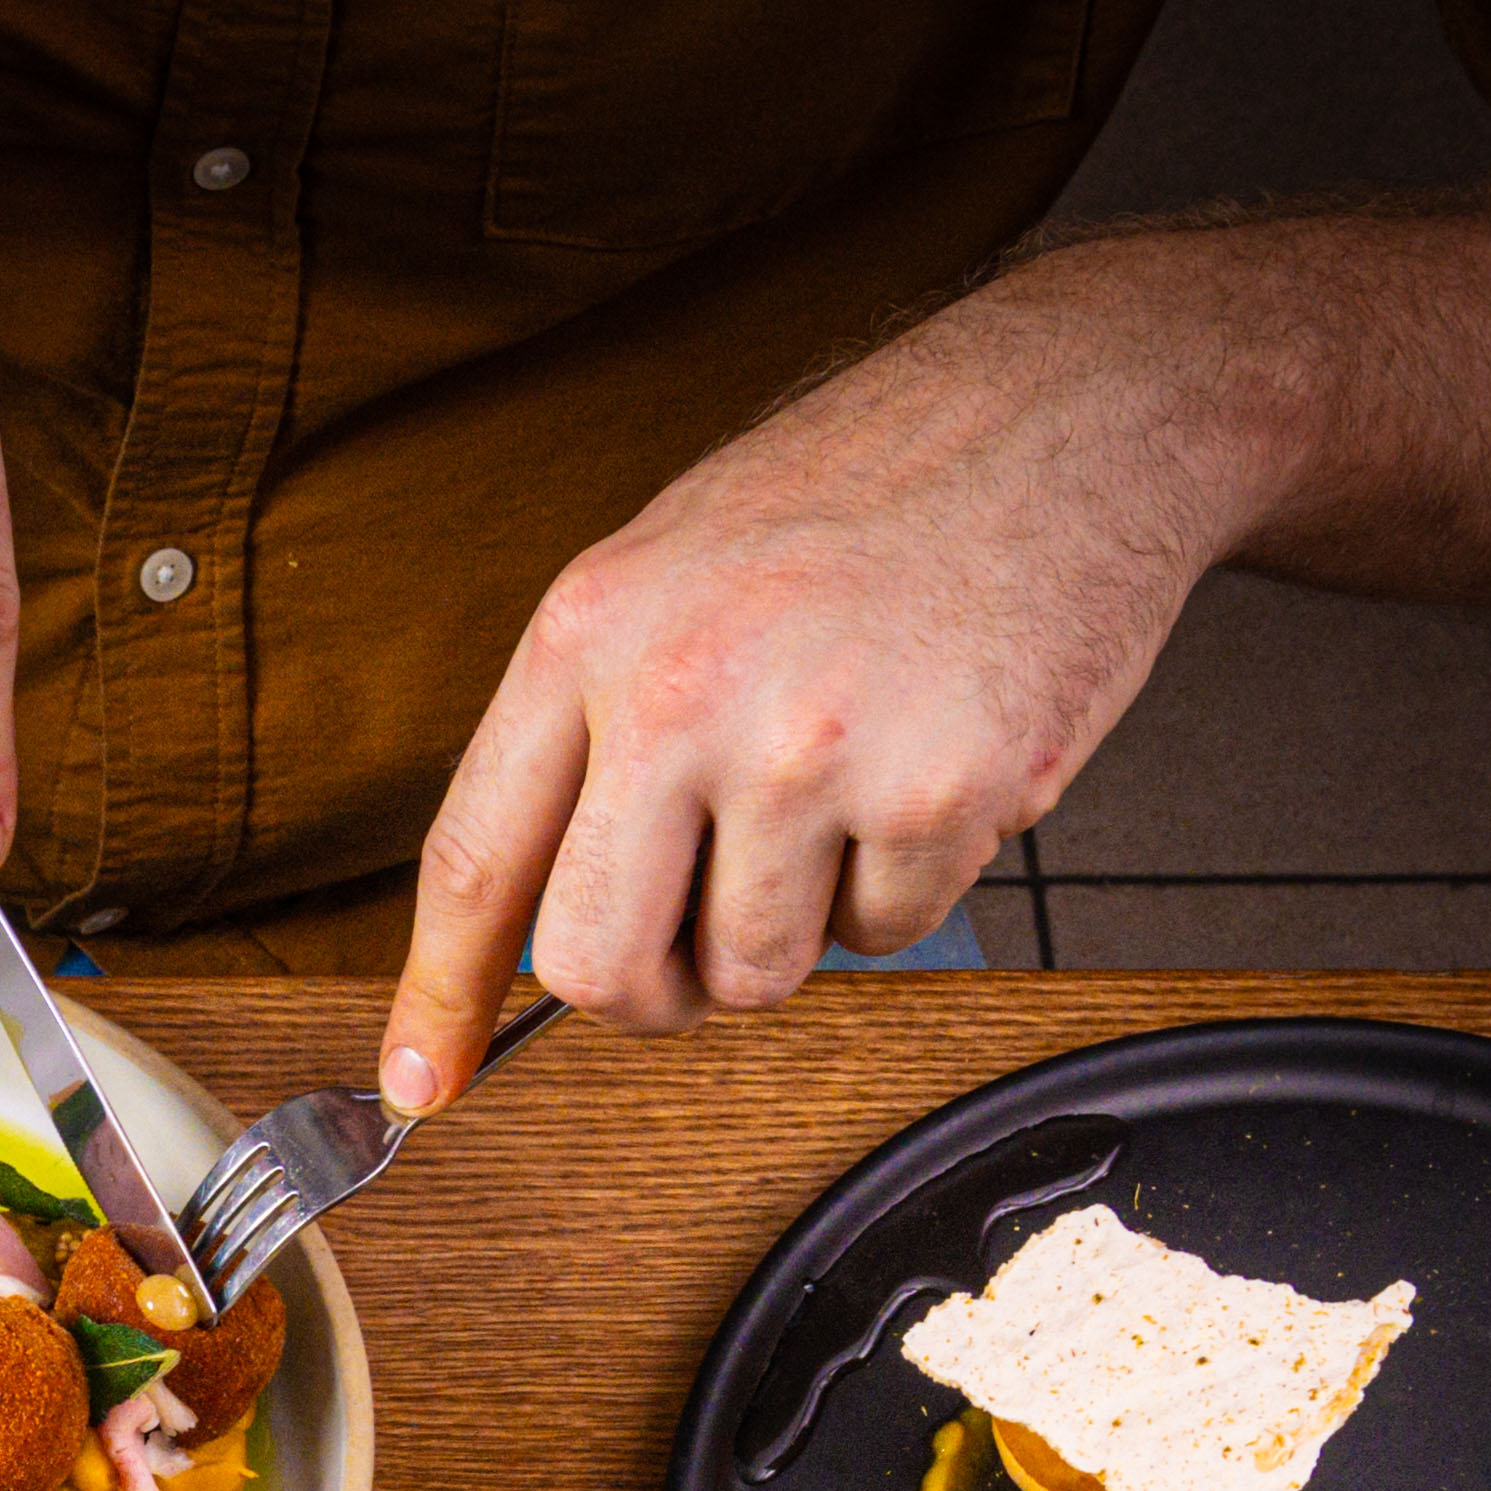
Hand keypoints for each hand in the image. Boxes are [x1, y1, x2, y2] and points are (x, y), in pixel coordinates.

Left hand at [376, 272, 1271, 1104]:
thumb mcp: (672, 570)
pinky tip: (928, 763)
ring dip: (796, 923)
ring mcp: (812, 747)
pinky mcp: (940, 791)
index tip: (421, 1079)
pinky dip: (905, 884)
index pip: (478, 857)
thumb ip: (591, 730)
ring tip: (844, 789)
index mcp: (593, 631)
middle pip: (601, 967)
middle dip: (651, 991)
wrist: (1069, 411)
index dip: (440, 993)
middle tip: (702, 942)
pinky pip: (884, 936)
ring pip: (754, 973)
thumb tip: (527, 922)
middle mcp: (684, 691)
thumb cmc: (867, 493)